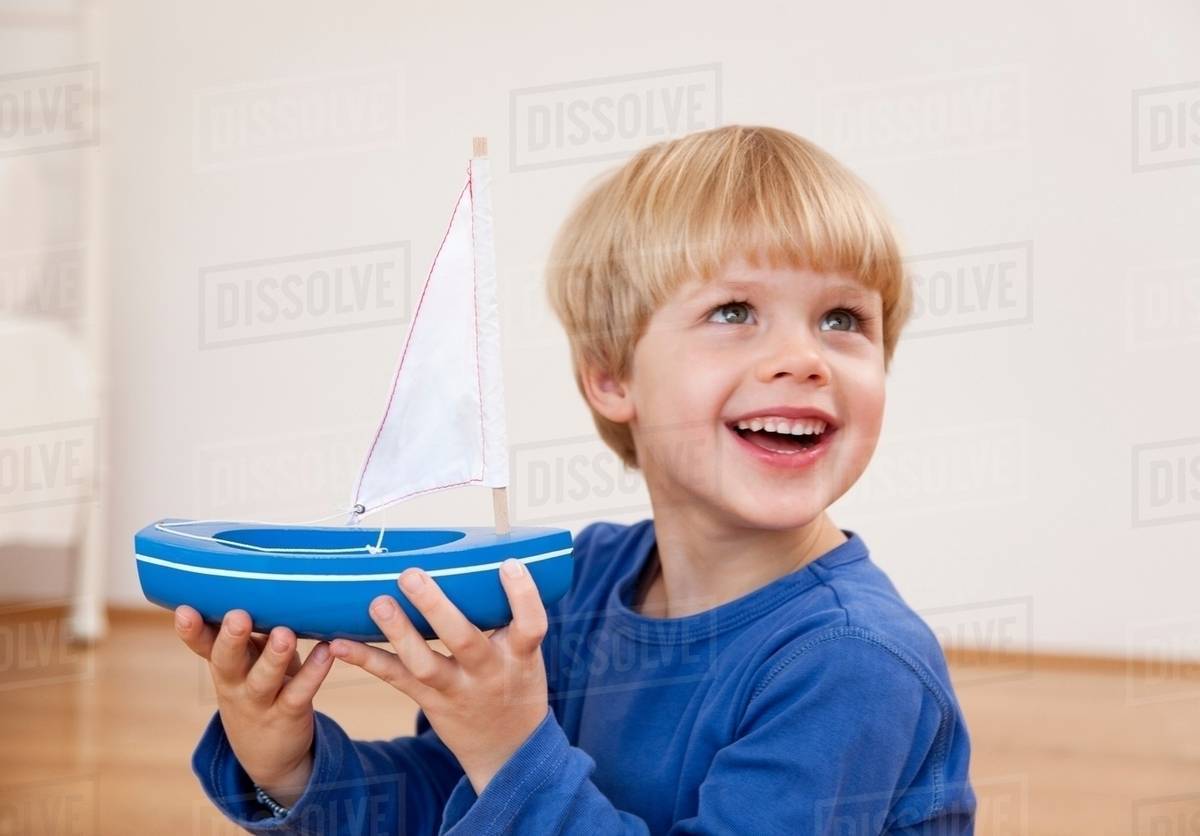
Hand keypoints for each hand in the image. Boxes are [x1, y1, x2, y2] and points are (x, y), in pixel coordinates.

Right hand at [175, 606, 335, 806]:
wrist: (269, 754)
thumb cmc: (260, 688)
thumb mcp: (248, 663)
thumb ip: (252, 633)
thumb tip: (263, 584)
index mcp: (223, 665)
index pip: (202, 646)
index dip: (191, 631)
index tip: (184, 611)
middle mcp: (235, 684)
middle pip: (227, 662)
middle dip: (231, 639)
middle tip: (237, 616)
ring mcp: (261, 702)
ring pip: (263, 679)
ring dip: (274, 656)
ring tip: (284, 634)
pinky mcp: (288, 714)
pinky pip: (299, 693)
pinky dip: (313, 672)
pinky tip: (327, 652)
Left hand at [329, 559, 549, 793]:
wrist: (507, 749)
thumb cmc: (516, 684)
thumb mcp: (526, 655)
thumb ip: (508, 618)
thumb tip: (487, 558)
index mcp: (519, 656)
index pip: (531, 625)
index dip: (522, 595)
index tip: (509, 564)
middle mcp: (488, 673)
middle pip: (464, 641)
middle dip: (436, 608)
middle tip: (411, 575)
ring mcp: (456, 689)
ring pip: (425, 664)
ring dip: (398, 632)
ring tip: (378, 603)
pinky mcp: (429, 699)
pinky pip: (395, 678)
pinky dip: (366, 660)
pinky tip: (338, 644)